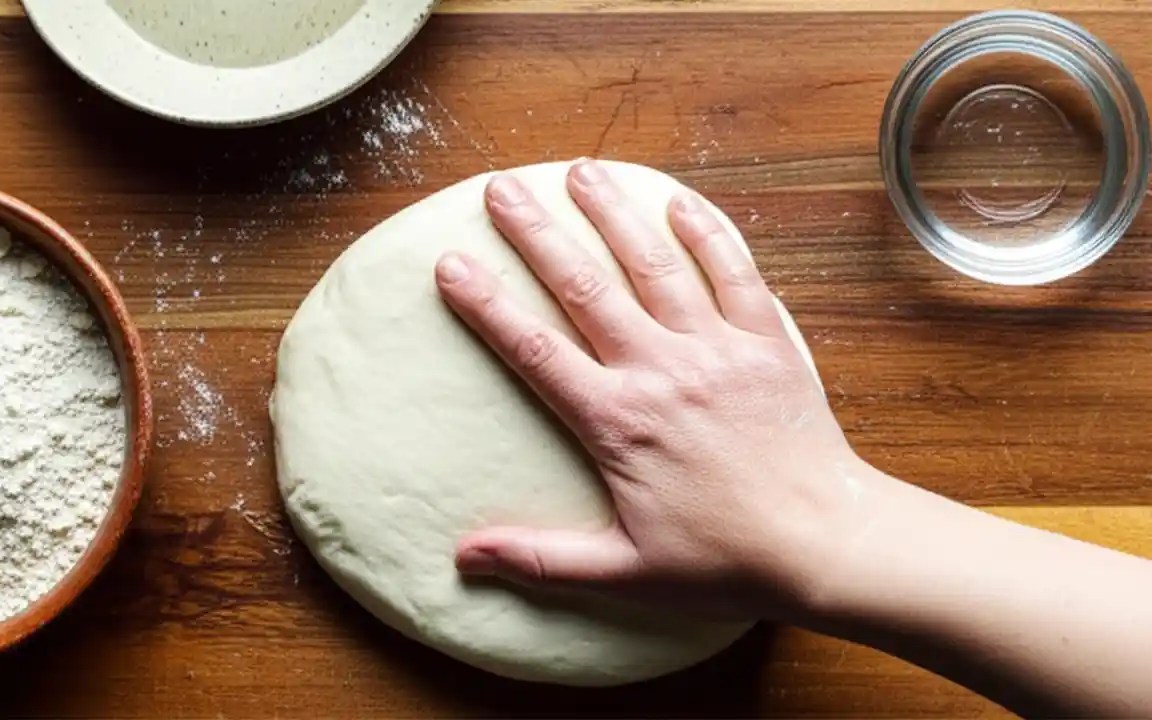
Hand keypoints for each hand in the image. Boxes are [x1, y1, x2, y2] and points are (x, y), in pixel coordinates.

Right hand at [433, 159, 875, 618]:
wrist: (824, 544)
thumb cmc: (724, 561)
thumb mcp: (624, 570)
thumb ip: (541, 558)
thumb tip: (464, 559)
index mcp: (618, 421)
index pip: (534, 350)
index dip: (487, 305)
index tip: (451, 264)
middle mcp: (661, 371)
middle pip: (585, 287)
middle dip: (537, 234)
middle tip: (502, 189)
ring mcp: (716, 350)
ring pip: (655, 265)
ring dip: (614, 214)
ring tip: (580, 171)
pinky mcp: (766, 344)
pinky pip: (734, 274)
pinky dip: (707, 233)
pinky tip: (678, 201)